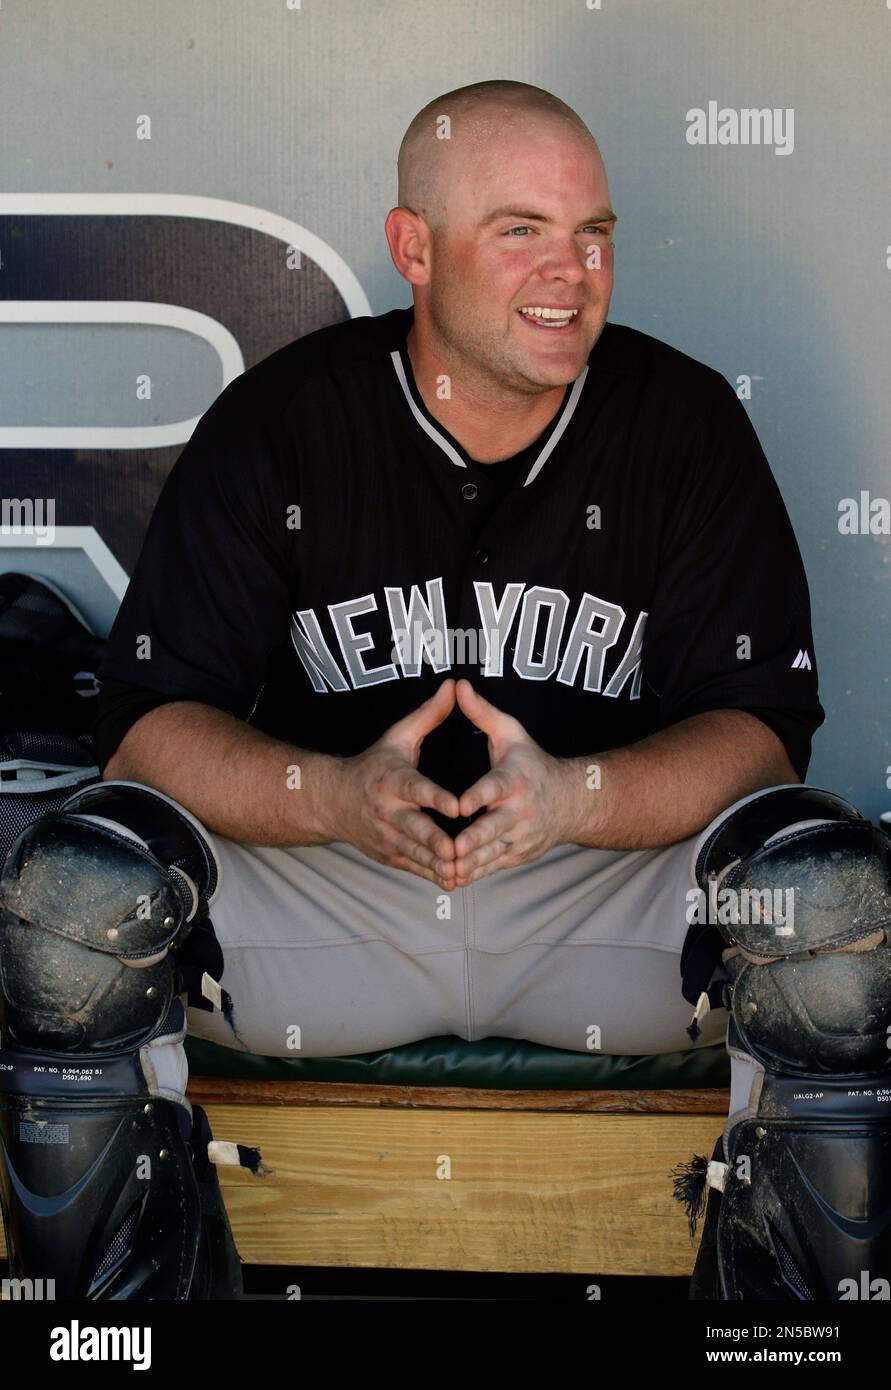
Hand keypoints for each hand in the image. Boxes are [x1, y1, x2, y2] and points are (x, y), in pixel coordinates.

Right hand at [334, 678, 459, 888]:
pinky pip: (412, 867)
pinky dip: (430, 874)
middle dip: (437, 842)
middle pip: (415, 830)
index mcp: (393, 781)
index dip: (436, 798)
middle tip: (459, 851)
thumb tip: (454, 686)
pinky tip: (452, 880)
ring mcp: (387, 837)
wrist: (333, 801)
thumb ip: (429, 715)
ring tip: (461, 872)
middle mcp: (388, 811)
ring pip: (415, 854)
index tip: (457, 806)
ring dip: (436, 864)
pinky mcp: (389, 855)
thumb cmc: (374, 766)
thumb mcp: (397, 737)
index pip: (417, 790)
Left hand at [451, 678, 583, 885]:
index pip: (494, 788)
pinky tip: (454, 880)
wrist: (572, 801)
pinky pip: (494, 866)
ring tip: (447, 871)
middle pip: (494, 829)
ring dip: (470, 864)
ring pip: (493, 854)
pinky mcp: (518, 855)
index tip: (458, 805)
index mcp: (514, 780)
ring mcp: (520, 837)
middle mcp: (519, 811)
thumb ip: (481, 712)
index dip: (477, 797)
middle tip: (452, 849)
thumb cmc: (532, 763)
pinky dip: (476, 873)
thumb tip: (457, 685)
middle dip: (474, 840)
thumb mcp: (511, 733)